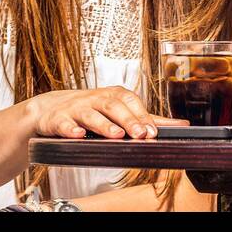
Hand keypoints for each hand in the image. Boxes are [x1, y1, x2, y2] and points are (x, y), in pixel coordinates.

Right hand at [27, 86, 186, 139]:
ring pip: (91, 114)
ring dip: (104, 125)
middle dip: (128, 120)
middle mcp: (95, 99)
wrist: (50, 109)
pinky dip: (71, 129)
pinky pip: (64, 123)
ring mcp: (76, 108)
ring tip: (116, 135)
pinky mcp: (57, 119)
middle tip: (140, 134)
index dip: (142, 115)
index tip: (153, 132)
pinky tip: (78, 135)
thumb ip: (149, 119)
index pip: (131, 102)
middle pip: (113, 106)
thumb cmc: (91, 109)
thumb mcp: (120, 110)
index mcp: (113, 95)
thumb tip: (181, 124)